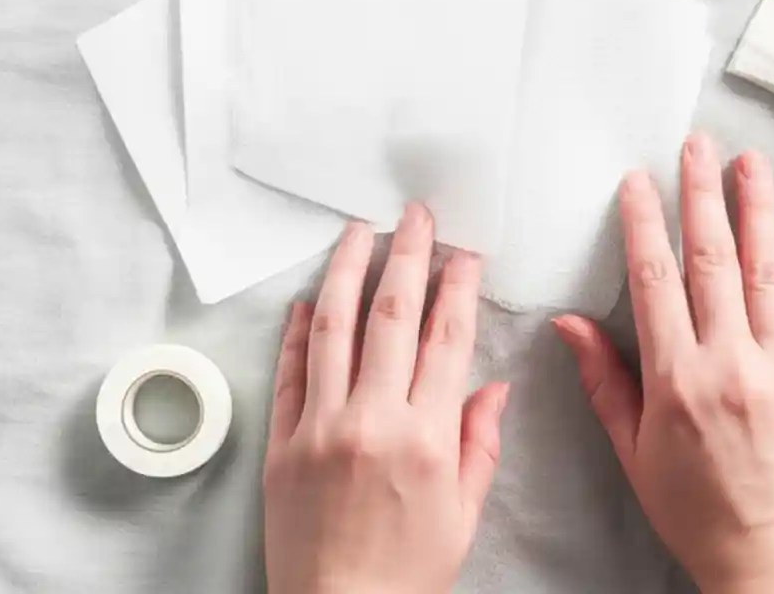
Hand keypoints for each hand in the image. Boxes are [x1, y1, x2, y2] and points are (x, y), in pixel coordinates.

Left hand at [263, 205, 508, 593]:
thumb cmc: (409, 571)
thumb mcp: (464, 512)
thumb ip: (479, 441)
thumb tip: (492, 385)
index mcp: (427, 437)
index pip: (448, 339)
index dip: (458, 286)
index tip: (465, 254)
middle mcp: (373, 420)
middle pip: (391, 316)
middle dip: (408, 255)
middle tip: (415, 215)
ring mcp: (320, 427)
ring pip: (332, 327)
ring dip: (347, 270)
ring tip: (358, 231)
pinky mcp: (281, 443)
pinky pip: (290, 371)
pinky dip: (297, 330)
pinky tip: (308, 299)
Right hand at [554, 134, 773, 593]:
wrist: (770, 551)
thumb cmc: (693, 507)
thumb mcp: (632, 450)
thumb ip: (605, 380)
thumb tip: (570, 321)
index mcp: (677, 380)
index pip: (656, 281)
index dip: (645, 224)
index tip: (638, 182)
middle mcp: (731, 362)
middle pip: (713, 260)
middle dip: (702, 195)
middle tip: (696, 145)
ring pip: (767, 270)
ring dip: (757, 209)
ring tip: (749, 161)